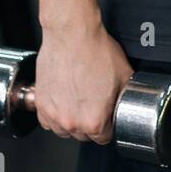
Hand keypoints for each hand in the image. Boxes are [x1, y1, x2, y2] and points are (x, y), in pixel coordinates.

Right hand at [35, 20, 133, 144]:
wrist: (72, 34)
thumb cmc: (96, 51)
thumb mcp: (125, 76)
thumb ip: (126, 98)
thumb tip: (130, 105)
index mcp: (94, 121)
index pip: (104, 138)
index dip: (108, 125)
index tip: (107, 115)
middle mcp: (72, 122)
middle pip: (84, 135)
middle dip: (91, 123)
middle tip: (94, 103)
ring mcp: (53, 114)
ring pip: (64, 130)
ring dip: (71, 121)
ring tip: (78, 101)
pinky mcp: (40, 103)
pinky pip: (48, 121)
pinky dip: (55, 114)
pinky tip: (64, 99)